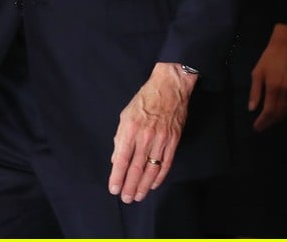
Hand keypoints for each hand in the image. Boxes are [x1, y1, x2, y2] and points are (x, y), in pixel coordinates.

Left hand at [107, 62, 193, 202]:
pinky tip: (153, 185)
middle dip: (130, 185)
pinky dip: (159, 176)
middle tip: (126, 198)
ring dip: (144, 185)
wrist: (169, 88)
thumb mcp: (125, 115)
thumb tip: (116, 159)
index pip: (122, 159)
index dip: (118, 176)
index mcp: (131, 129)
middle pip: (137, 168)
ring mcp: (161, 140)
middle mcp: (146, 136)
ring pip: (152, 169)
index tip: (114, 188)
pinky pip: (166, 163)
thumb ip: (120, 138)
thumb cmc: (144, 100)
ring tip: (138, 196)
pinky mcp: (173, 141)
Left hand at [248, 23, 286, 131]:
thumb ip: (255, 92)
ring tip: (268, 122)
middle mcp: (285, 92)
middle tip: (261, 127)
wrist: (285, 48)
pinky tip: (279, 113)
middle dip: (269, 122)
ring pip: (286, 111)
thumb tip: (252, 109)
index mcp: (273, 88)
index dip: (263, 121)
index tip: (256, 127)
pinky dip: (285, 112)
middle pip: (278, 113)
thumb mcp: (257, 73)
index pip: (269, 110)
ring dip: (277, 119)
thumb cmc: (268, 59)